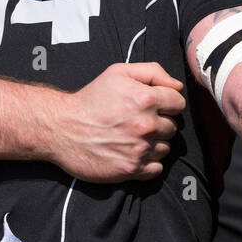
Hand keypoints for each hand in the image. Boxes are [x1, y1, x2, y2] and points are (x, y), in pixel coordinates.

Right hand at [50, 63, 185, 182]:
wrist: (62, 128)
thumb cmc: (90, 99)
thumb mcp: (118, 72)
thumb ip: (153, 72)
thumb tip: (177, 86)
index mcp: (146, 99)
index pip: (178, 103)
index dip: (168, 103)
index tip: (155, 106)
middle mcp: (146, 125)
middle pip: (173, 127)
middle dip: (160, 123)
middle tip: (140, 122)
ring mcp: (139, 149)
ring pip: (166, 148)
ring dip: (155, 143)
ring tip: (135, 137)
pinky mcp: (131, 169)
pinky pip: (157, 168)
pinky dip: (149, 162)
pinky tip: (134, 153)